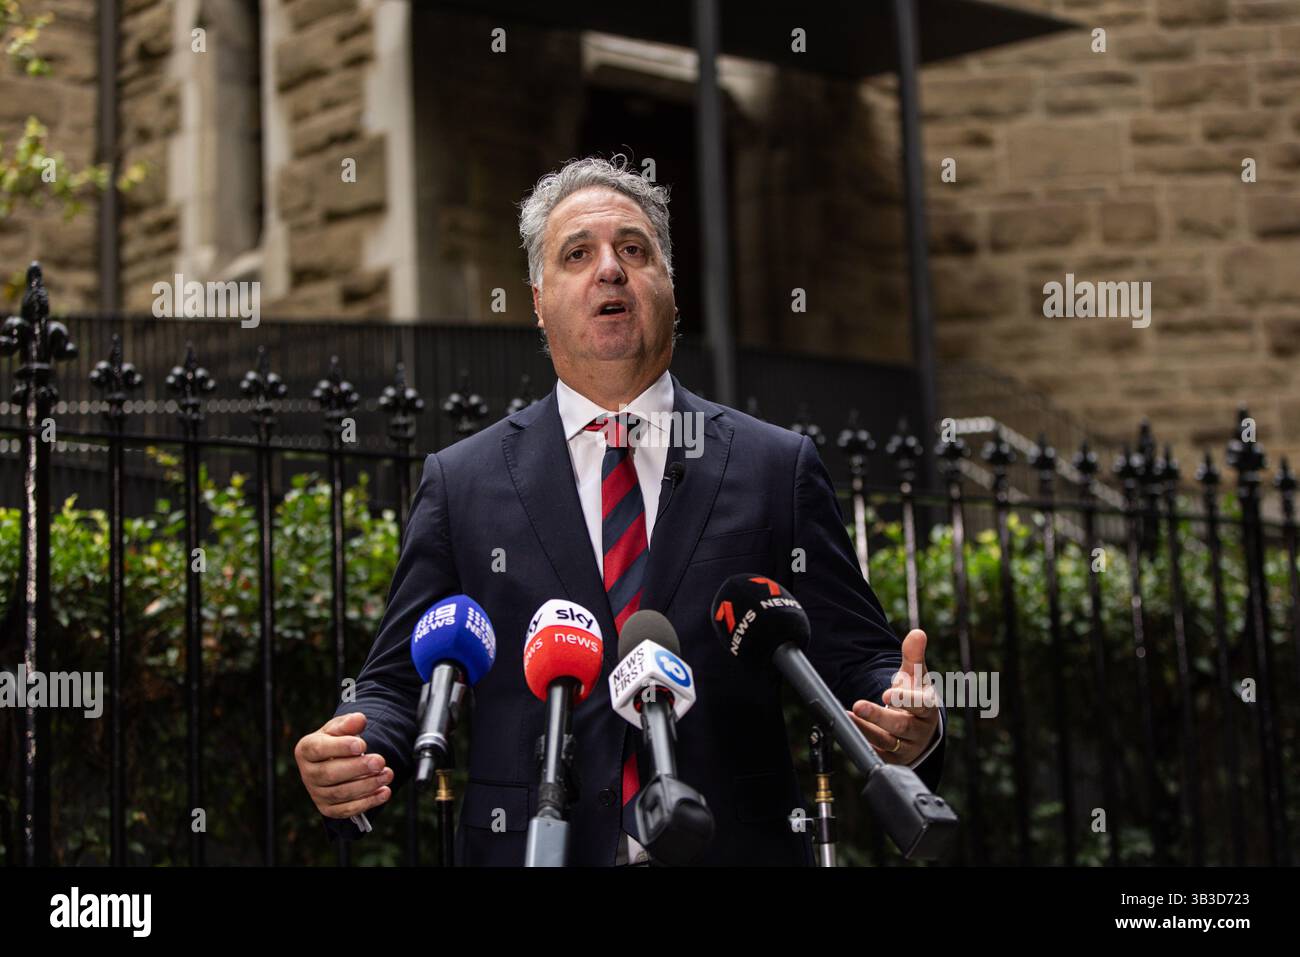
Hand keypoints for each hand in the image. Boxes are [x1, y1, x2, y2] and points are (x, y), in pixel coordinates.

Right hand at [295, 712, 392, 818]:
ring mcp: (317, 794)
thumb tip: (359, 719)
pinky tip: (384, 792)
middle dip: (358, 768)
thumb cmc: (336, 740)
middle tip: (380, 761)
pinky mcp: (328, 809)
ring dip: (367, 785)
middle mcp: (307, 774)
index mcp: (306, 750)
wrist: (334, 760)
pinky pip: (347, 810)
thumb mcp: (340, 728)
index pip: (319, 750)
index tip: (362, 745)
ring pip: (340, 793)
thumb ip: (348, 723)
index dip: (340, 748)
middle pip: (330, 774)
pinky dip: (367, 802)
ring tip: (387, 774)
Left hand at [847, 629, 939, 765]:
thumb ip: (914, 655)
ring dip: (866, 729)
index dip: (906, 700)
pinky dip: (862, 740)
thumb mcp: (915, 676)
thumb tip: (918, 634)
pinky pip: (876, 752)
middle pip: (902, 725)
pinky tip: (848, 726)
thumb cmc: (915, 696)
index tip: (888, 693)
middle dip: (880, 717)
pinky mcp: (892, 757)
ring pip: (887, 741)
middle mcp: (919, 729)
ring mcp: (906, 745)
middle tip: (859, 705)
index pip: (922, 705)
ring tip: (849, 715)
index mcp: (928, 708)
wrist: (918, 726)